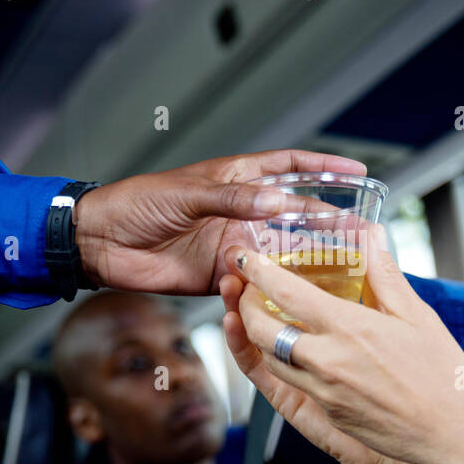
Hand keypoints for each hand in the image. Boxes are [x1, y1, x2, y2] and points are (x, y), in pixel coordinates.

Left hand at [73, 150, 365, 294]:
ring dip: (308, 260)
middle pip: (295, 215)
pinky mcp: (220, 276)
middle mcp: (240, 212)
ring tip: (342, 268)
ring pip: (281, 252)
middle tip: (362, 232)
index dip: (322, 169)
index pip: (288, 168)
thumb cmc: (136, 203)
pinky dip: (274, 288)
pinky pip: (256, 283)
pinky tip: (296, 295)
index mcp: (235, 180)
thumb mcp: (188, 194)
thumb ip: (234, 200)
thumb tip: (279, 201)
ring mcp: (232, 245)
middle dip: (328, 221)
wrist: (102, 242)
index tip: (356, 173)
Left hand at [221, 223, 463, 463]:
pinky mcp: (327, 412)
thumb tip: (372, 236)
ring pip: (269, 359)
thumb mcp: (417, 315)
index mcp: (349, 328)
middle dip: (244, 305)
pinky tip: (291, 348)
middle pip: (262, 329)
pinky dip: (280, 360)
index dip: (257, 272)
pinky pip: (290, 382)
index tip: (244, 258)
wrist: (450, 433)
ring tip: (261, 314)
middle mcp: (327, 361)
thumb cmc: (441, 374)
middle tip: (245, 288)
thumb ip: (385, 275)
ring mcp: (323, 391)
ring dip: (257, 335)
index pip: (286, 292)